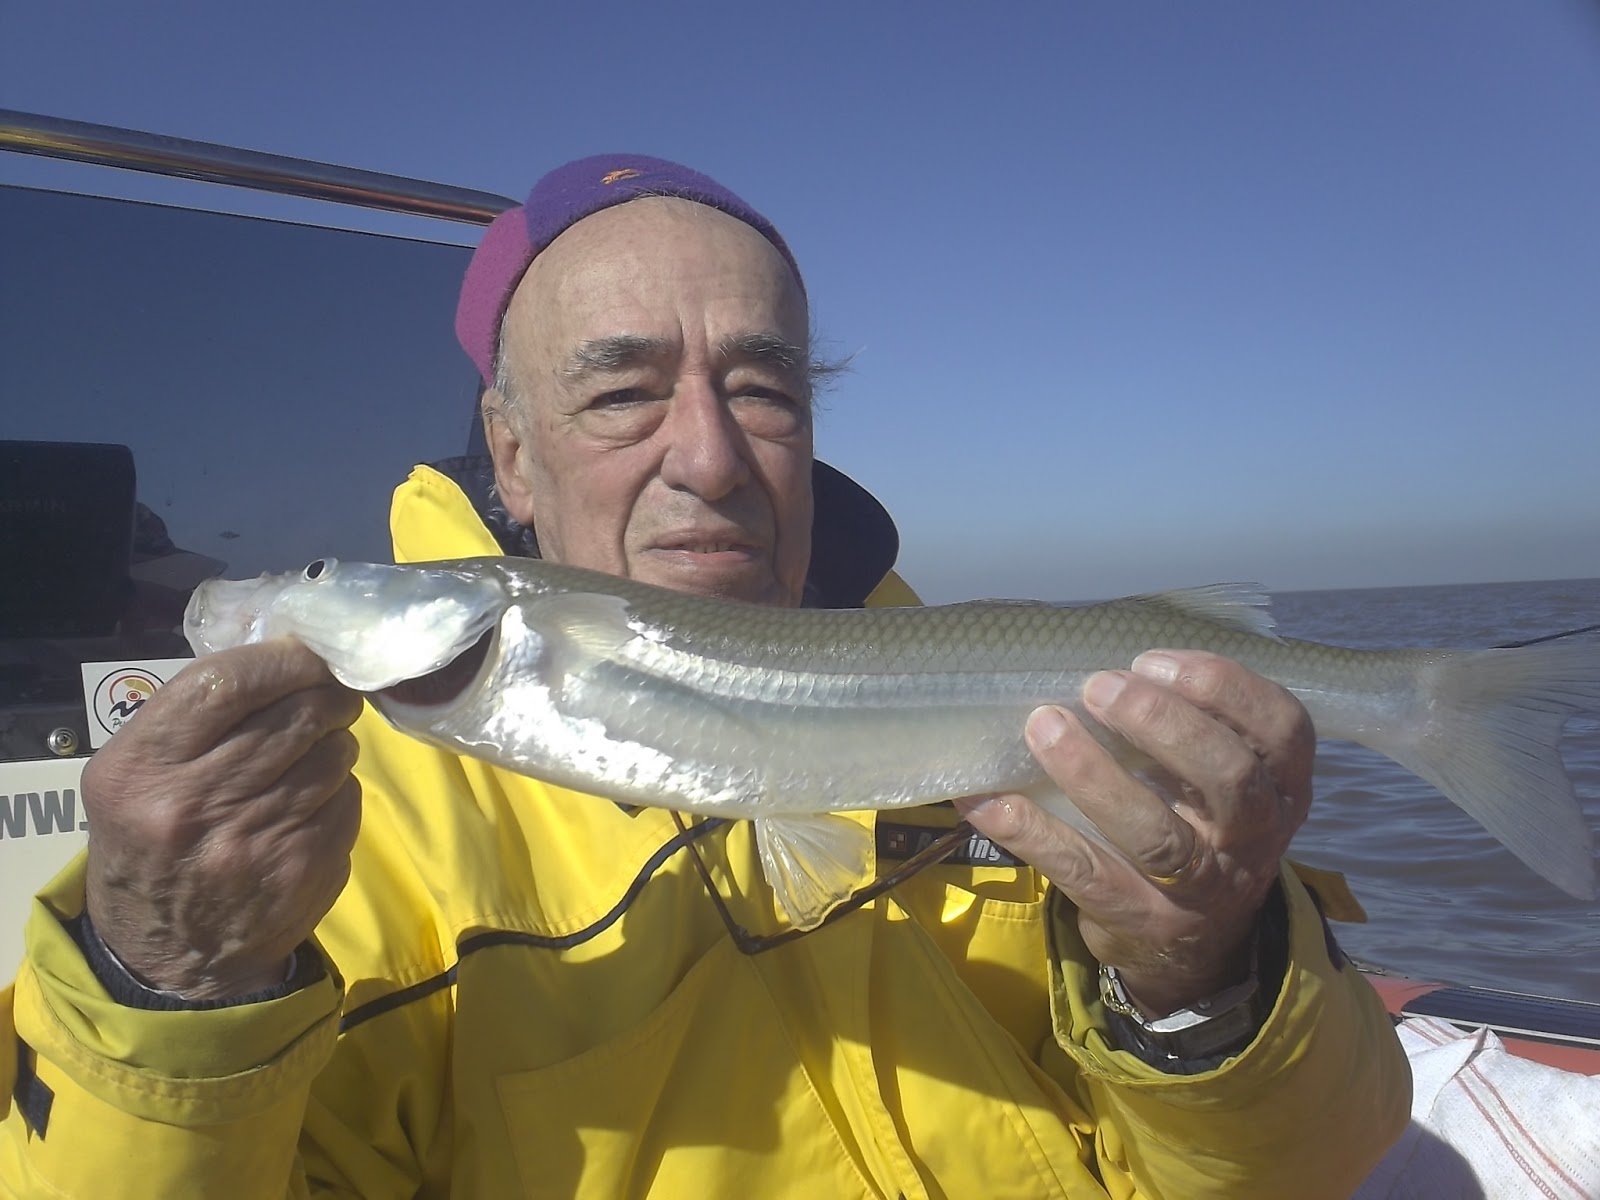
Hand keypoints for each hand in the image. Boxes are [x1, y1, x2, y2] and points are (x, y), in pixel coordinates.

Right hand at [82, 640, 362, 998]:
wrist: (169, 953)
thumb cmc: (154, 838)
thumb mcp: (138, 773)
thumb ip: (199, 712)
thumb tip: (291, 653)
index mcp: (143, 766)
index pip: (229, 681)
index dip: (284, 660)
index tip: (309, 656)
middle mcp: (195, 801)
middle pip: (296, 713)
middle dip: (326, 696)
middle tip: (330, 697)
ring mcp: (255, 838)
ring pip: (332, 752)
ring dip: (334, 743)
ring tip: (312, 754)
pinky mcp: (303, 865)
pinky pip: (347, 798)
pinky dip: (339, 790)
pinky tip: (310, 804)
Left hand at [955, 650, 1313, 1014]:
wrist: (1192, 946)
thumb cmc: (1195, 825)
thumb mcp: (1220, 782)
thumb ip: (1191, 725)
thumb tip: (1100, 656)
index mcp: (1279, 787)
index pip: (1282, 729)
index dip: (1223, 687)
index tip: (1153, 660)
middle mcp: (1251, 839)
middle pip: (1228, 778)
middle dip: (1162, 723)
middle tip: (1100, 687)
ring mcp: (1198, 888)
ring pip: (1157, 836)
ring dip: (1095, 775)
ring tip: (1044, 726)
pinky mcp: (1139, 918)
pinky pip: (1084, 872)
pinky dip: (1032, 832)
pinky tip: (989, 799)